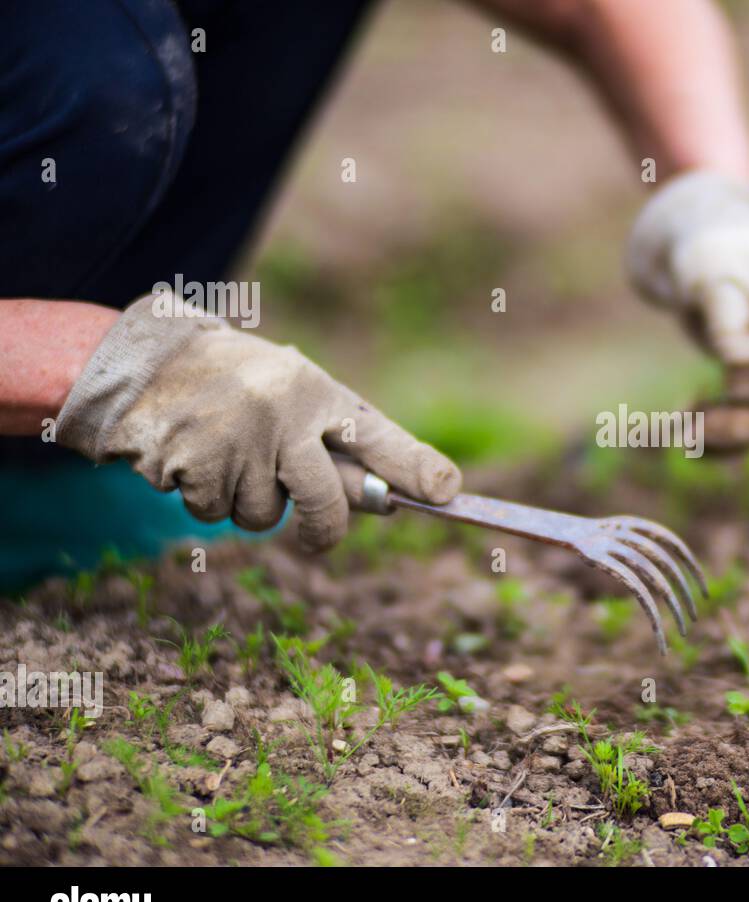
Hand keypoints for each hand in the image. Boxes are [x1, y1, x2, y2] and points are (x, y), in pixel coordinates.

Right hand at [55, 292, 459, 550]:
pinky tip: (195, 459)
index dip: (412, 468)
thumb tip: (392, 502)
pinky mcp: (192, 464)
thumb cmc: (242, 388)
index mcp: (315, 393)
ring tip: (231, 456)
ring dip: (250, 503)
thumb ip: (339, 444)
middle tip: (320, 536)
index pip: (376, 436)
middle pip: (326, 501)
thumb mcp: (296, 397)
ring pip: (265, 516)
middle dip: (327, 528)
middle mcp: (282, 414)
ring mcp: (237, 441)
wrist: (147, 364)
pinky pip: (215, 513)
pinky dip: (206, 498)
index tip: (447, 492)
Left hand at [626, 170, 748, 441]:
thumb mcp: (710, 272)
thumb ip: (727, 312)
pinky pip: (745, 420)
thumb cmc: (709, 247)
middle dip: (735, 424)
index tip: (728, 381)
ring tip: (664, 432)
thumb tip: (742, 361)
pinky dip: (711, 436)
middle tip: (679, 426)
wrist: (702, 236)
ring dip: (718, 437)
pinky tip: (671, 432)